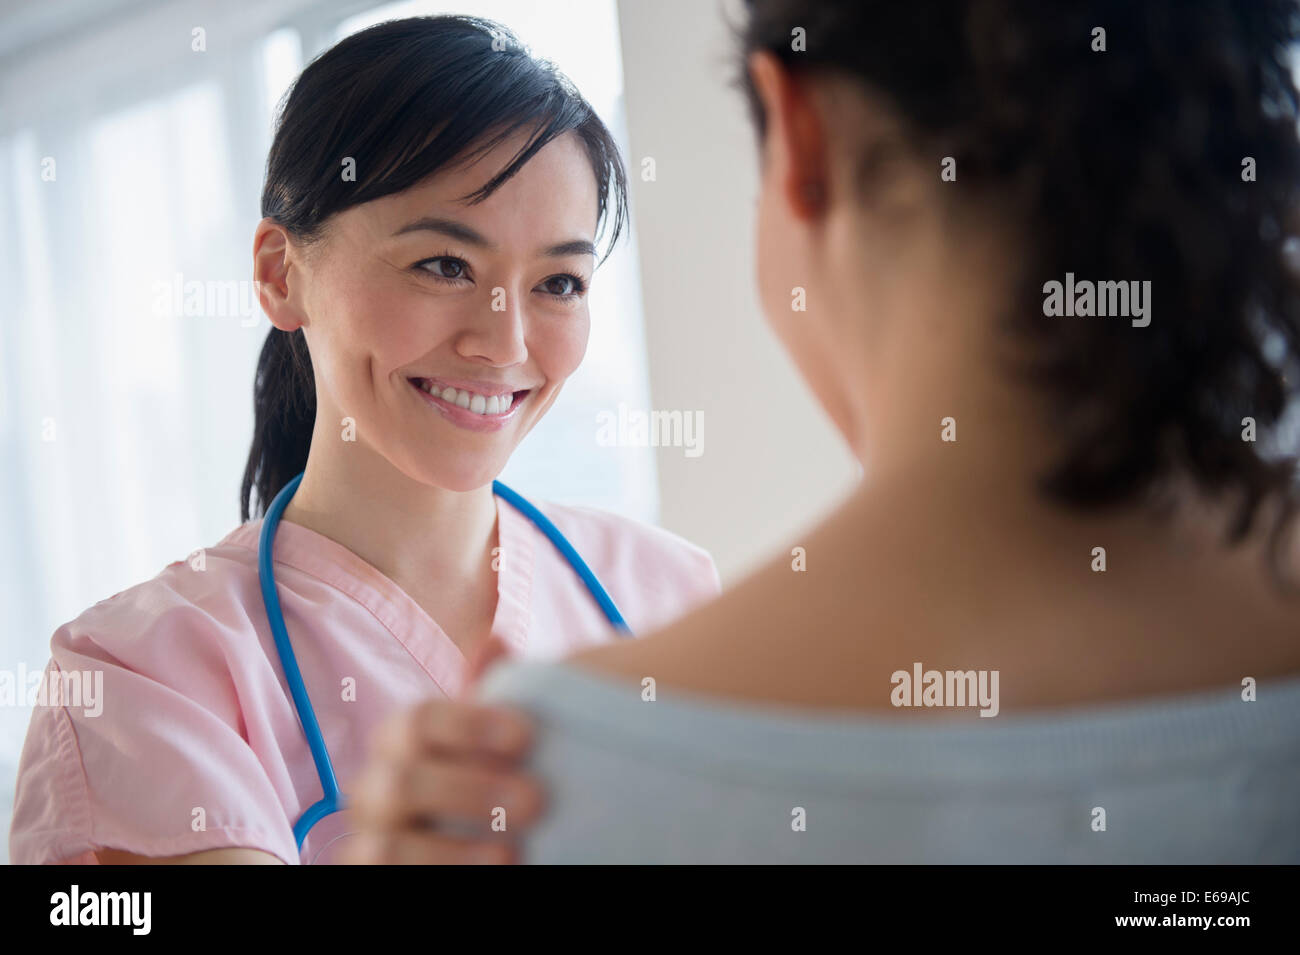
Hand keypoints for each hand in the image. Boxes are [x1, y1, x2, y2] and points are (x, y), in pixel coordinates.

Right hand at [342, 638, 542, 863]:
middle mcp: (375, 791)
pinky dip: (438, 878)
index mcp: (401, 743)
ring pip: (384, 850)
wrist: (485, 840)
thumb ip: (493, 698)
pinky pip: (384, 883)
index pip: (418, 722)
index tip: (525, 736)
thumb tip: (493, 642)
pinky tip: (494, 874)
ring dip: (451, 853)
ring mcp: (372, 844)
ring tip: (513, 852)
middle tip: (536, 801)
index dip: (468, 725)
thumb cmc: (492, 783)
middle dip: (469, 791)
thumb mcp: (495, 743)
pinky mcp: (379, 881)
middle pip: (401, 783)